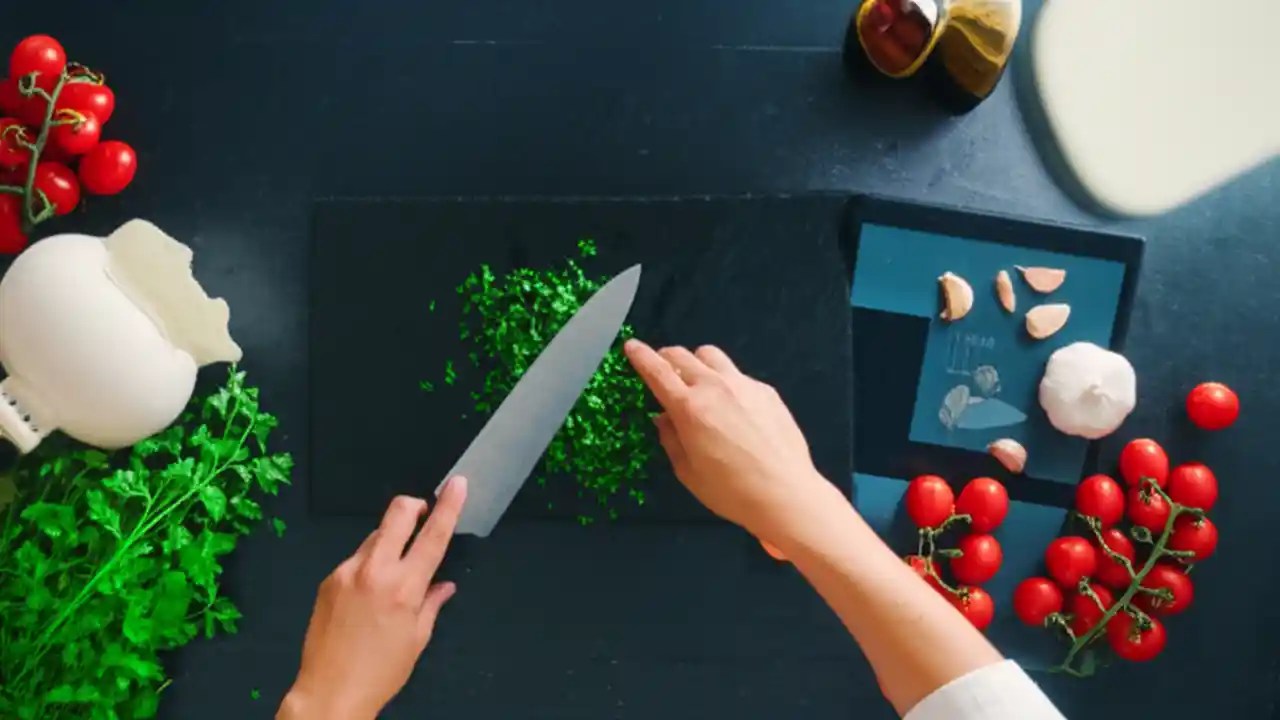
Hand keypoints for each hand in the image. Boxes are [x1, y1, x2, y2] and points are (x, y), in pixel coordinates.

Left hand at [278, 478, 467, 719]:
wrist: (329, 693)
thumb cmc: (379, 673)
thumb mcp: (417, 639)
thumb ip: (432, 604)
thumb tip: (443, 585)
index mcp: (404, 588)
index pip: (433, 535)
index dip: (449, 506)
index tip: (456, 485)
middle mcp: (374, 572)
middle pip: (397, 514)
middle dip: (414, 506)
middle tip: (422, 513)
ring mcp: (347, 572)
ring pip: (374, 536)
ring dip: (389, 541)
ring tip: (392, 574)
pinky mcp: (328, 580)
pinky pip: (355, 559)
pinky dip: (368, 565)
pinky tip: (367, 594)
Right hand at [623, 339, 836, 540]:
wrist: (785, 493)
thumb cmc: (731, 491)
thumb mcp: (688, 472)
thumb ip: (671, 439)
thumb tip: (664, 418)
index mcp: (689, 408)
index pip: (657, 371)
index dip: (641, 356)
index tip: (631, 346)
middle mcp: (715, 387)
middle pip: (682, 355)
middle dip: (666, 358)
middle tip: (663, 370)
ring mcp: (744, 385)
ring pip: (711, 355)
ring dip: (696, 362)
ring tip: (697, 382)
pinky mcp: (766, 391)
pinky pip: (738, 375)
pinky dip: (725, 381)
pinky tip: (734, 408)